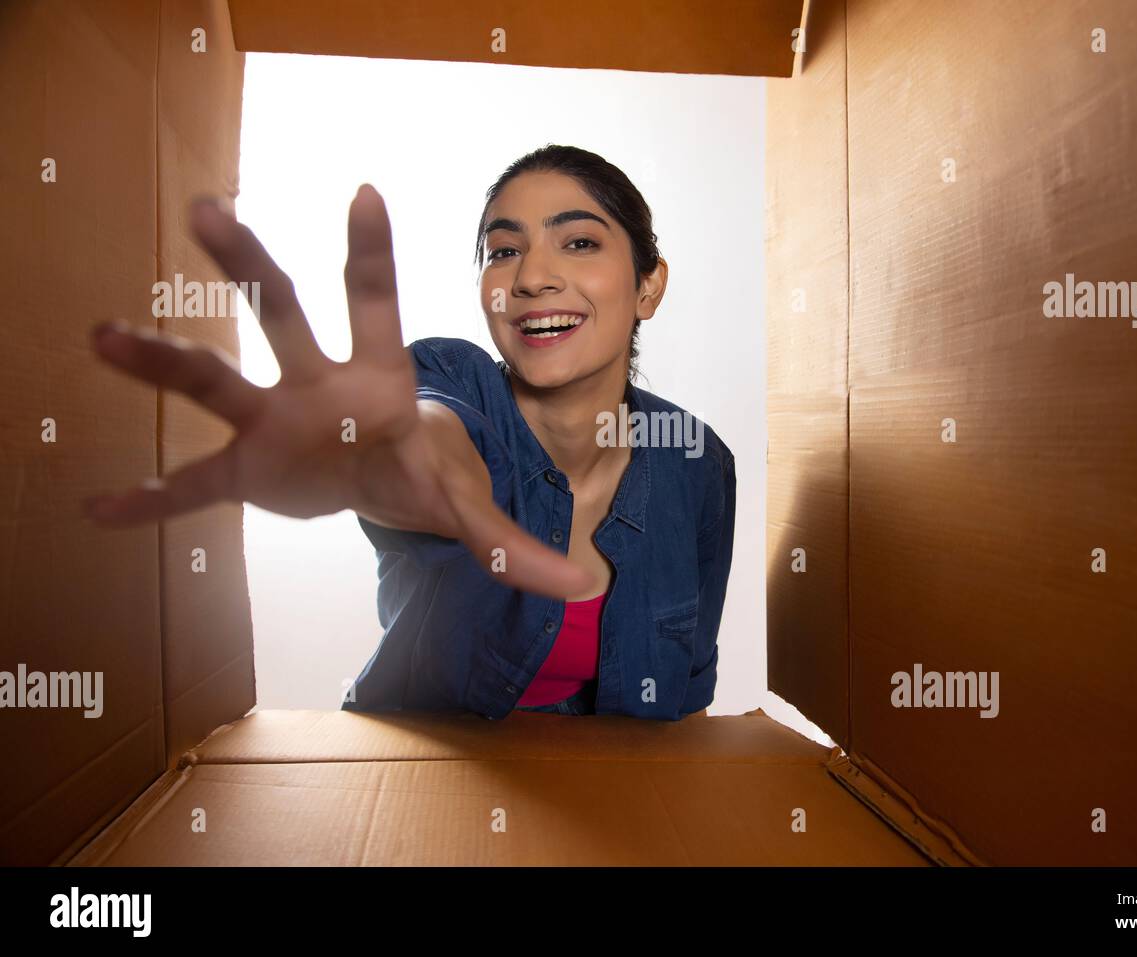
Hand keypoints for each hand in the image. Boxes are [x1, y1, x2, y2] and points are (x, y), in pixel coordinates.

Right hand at [82, 185, 595, 600]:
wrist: (375, 483)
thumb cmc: (423, 472)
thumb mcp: (469, 509)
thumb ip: (517, 547)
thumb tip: (592, 590)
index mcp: (380, 381)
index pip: (377, 301)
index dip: (372, 250)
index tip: (365, 189)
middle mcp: (318, 385)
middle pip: (279, 313)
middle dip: (246, 263)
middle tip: (203, 211)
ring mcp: (273, 423)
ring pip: (214, 377)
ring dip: (162, 357)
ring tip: (101, 335)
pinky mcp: (244, 471)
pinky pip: (192, 485)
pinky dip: (152, 500)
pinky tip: (100, 508)